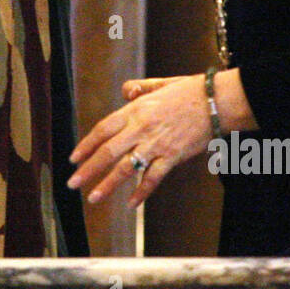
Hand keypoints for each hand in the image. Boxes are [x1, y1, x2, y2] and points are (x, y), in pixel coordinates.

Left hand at [68, 74, 211, 208]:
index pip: (103, 130)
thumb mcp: (160, 84)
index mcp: (135, 110)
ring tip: (93, 197)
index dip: (86, 145)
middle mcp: (141, 128)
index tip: (74, 158)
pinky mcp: (173, 156)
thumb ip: (139, 89)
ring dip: (108, 185)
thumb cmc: (190, 91)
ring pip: (126, 168)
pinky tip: (131, 204)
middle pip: (108, 151)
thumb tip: (125, 92)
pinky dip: (141, 192)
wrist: (217, 102)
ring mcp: (156, 144)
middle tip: (72, 183)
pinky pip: (153, 178)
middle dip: (88, 169)